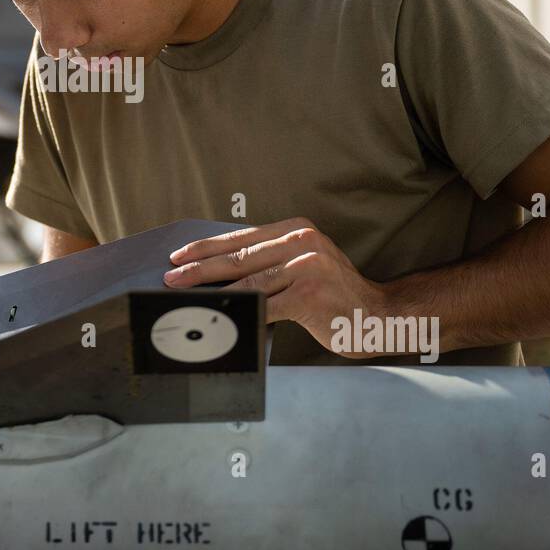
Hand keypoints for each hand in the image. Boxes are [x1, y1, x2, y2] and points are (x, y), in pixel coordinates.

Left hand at [163, 217, 387, 357]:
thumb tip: (218, 272)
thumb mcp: (302, 265)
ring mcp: (308, 267)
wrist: (378, 315)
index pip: (241, 237)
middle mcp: (302, 242)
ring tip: (186, 298)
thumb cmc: (333, 294)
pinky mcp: (310, 294)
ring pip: (248, 281)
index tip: (178, 256)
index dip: (206, 248)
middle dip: (199, 268)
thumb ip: (268, 263)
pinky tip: (220, 318)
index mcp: (297, 230)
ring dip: (212, 292)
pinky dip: (240, 313)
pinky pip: (265, 306)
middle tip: (171, 277)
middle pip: (239, 256)